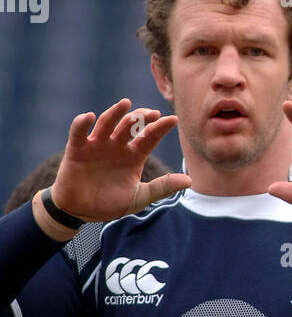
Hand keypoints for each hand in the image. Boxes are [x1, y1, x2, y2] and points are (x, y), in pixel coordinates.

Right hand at [42, 99, 190, 225]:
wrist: (80, 212)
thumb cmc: (110, 203)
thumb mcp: (139, 197)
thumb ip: (162, 187)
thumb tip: (189, 180)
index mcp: (134, 155)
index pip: (150, 137)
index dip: (161, 128)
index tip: (173, 120)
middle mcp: (117, 146)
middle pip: (130, 126)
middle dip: (141, 118)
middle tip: (152, 113)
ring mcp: (97, 145)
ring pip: (107, 124)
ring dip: (116, 113)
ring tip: (126, 104)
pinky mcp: (77, 149)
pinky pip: (79, 133)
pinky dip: (82, 123)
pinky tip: (90, 116)